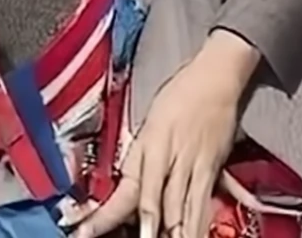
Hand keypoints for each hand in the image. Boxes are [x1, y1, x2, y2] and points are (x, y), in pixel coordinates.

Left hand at [77, 30, 257, 237]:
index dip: (106, 216)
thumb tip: (126, 191)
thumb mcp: (150, 124)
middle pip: (154, 207)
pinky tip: (191, 236)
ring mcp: (192, 168)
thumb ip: (139, 159)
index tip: (86, 233)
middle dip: (145, 233)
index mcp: (147, 146)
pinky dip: (196, 226)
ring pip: (181, 213)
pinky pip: (203, 207)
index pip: (126, 190)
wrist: (215, 78)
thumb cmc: (180, 95)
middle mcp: (168, 160)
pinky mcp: (212, 171)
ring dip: (173, 234)